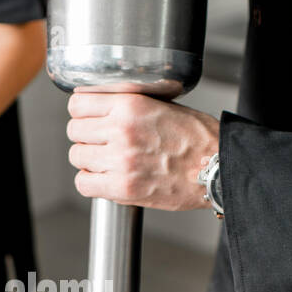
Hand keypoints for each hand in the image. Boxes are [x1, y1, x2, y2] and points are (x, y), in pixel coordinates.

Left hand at [66, 92, 219, 210]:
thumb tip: (103, 108)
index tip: (88, 117)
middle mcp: (121, 131)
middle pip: (74, 130)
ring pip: (77, 156)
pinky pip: (84, 183)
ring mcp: (120, 161)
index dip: (82, 111)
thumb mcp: (163, 105)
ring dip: (89, 159)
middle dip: (87, 136)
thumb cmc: (198, 139)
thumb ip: (130, 105)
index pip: (78, 104)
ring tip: (108, 161)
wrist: (217, 169)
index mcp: (130, 105)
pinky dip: (91, 182)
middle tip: (102, 142)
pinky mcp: (122, 187)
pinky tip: (106, 178)